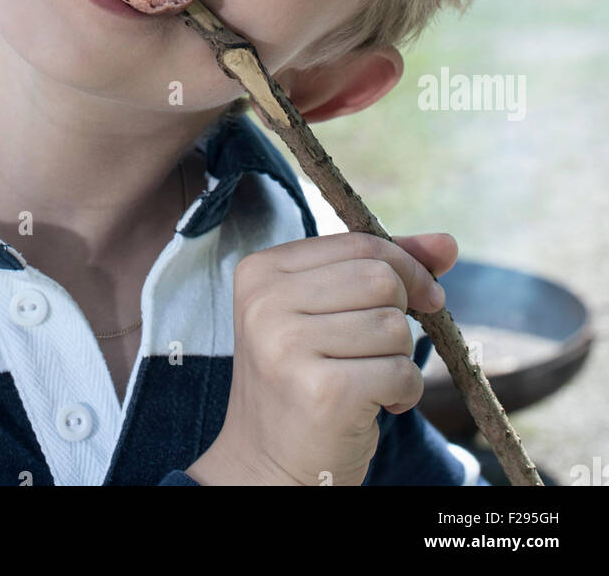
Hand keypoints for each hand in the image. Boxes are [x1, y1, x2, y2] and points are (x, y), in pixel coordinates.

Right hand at [186, 230, 456, 486]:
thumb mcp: (329, 313)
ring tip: (369, 381)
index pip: (358, 243)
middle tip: (381, 350)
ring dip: (399, 359)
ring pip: (393, 326)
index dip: (405, 267)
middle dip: (400, 316)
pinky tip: (376, 407)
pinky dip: (405, 392)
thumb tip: (448, 243)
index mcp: (262, 271)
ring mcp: (288, 347)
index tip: (423, 297)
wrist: (266, 467)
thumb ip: (384, 269)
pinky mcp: (322, 392)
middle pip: (380, 279)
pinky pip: (401, 372)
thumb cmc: (304, 383)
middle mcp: (266, 303)